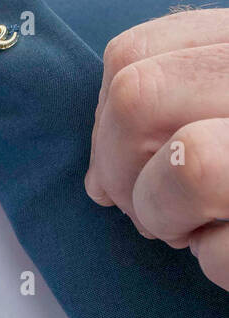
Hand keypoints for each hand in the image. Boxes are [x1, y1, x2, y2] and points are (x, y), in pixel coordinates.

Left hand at [85, 8, 228, 289]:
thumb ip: (174, 115)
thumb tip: (99, 182)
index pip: (133, 56)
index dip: (107, 117)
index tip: (128, 157)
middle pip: (139, 99)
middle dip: (120, 167)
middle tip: (150, 206)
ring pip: (188, 164)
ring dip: (165, 213)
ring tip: (194, 229)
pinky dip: (217, 261)